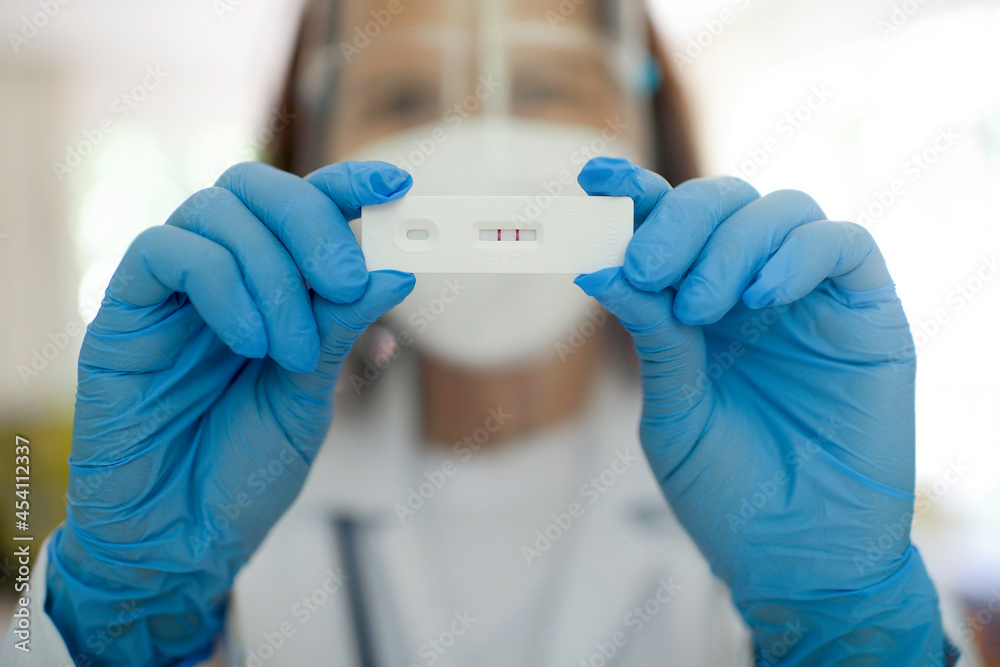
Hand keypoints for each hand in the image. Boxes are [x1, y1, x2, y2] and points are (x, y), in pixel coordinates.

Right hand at [45, 161, 414, 665]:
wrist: (181, 540)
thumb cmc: (245, 471)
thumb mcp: (312, 395)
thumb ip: (342, 327)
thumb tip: (396, 268)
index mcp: (270, 291)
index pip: (303, 208)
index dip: (348, 185)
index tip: (396, 186)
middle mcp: (220, 278)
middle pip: (256, 189)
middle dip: (311, 221)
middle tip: (345, 280)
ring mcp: (171, 293)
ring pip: (213, 213)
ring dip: (271, 272)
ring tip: (292, 350)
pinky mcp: (123, 313)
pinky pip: (163, 253)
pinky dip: (219, 283)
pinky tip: (248, 342)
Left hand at [574, 158, 946, 662]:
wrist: (796, 556)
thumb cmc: (727, 490)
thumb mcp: (674, 408)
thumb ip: (652, 334)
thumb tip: (598, 265)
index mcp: (698, 308)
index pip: (669, 227)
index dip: (634, 193)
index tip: (593, 179)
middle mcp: (752, 291)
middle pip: (723, 203)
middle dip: (677, 219)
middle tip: (646, 268)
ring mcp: (810, 298)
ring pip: (781, 210)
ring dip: (730, 243)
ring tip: (701, 306)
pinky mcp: (867, 313)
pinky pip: (843, 245)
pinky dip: (797, 255)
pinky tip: (761, 297)